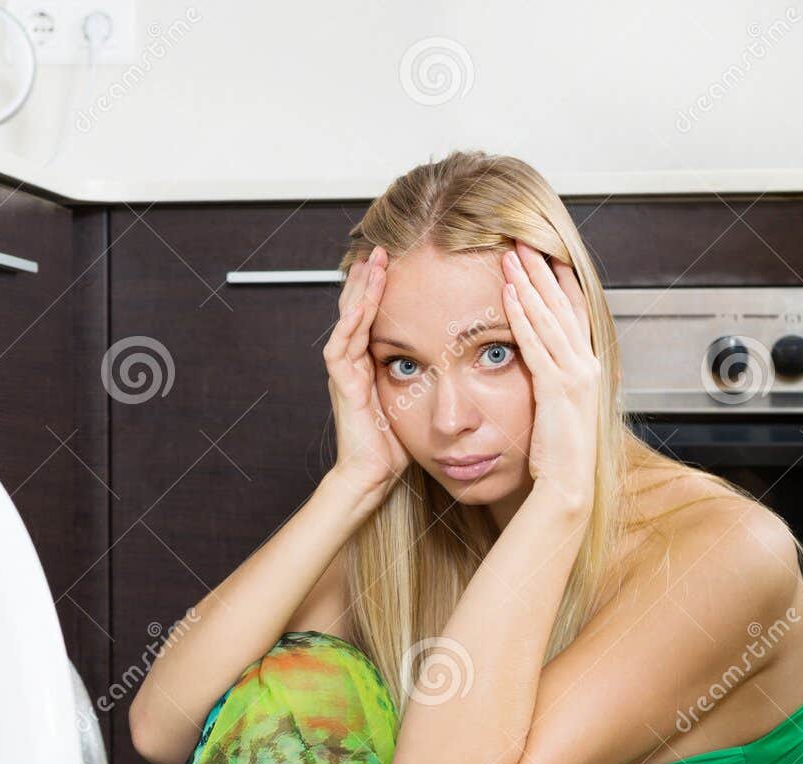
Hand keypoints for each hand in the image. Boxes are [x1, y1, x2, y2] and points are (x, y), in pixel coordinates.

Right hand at [323, 247, 411, 498]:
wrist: (373, 477)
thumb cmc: (396, 447)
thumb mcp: (417, 401)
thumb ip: (427, 376)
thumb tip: (460, 357)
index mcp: (370, 364)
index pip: (373, 315)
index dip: (382, 287)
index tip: (398, 259)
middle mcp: (354, 364)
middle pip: (356, 308)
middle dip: (369, 277)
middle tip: (381, 245)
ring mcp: (345, 374)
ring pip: (348, 320)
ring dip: (360, 290)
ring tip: (373, 261)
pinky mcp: (342, 387)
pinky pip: (342, 348)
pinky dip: (352, 323)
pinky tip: (363, 302)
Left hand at [501, 241, 599, 515]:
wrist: (568, 485)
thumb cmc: (557, 456)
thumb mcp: (555, 411)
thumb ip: (549, 383)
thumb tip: (536, 367)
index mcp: (586, 368)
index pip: (573, 312)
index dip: (559, 280)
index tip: (544, 253)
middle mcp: (586, 365)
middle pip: (562, 304)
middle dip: (542, 269)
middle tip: (522, 238)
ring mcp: (575, 375)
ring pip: (549, 317)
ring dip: (529, 283)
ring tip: (510, 253)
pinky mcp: (558, 388)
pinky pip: (536, 344)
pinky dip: (522, 316)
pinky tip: (509, 294)